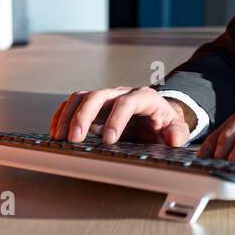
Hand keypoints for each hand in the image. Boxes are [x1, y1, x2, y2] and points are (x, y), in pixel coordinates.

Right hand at [49, 85, 190, 146]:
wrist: (157, 116)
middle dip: (84, 116)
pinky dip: (62, 116)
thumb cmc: (164, 123)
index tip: (109, 140)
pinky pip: (73, 104)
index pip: (128, 102)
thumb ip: (178, 133)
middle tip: (75, 139)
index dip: (117, 119)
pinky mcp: (93, 106)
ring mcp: (106, 98)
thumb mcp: (177, 128)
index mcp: (144, 97)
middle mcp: (122, 93)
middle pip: (99, 95)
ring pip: (82, 97)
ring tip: (60, 137)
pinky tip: (56, 132)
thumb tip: (173, 138)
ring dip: (68, 115)